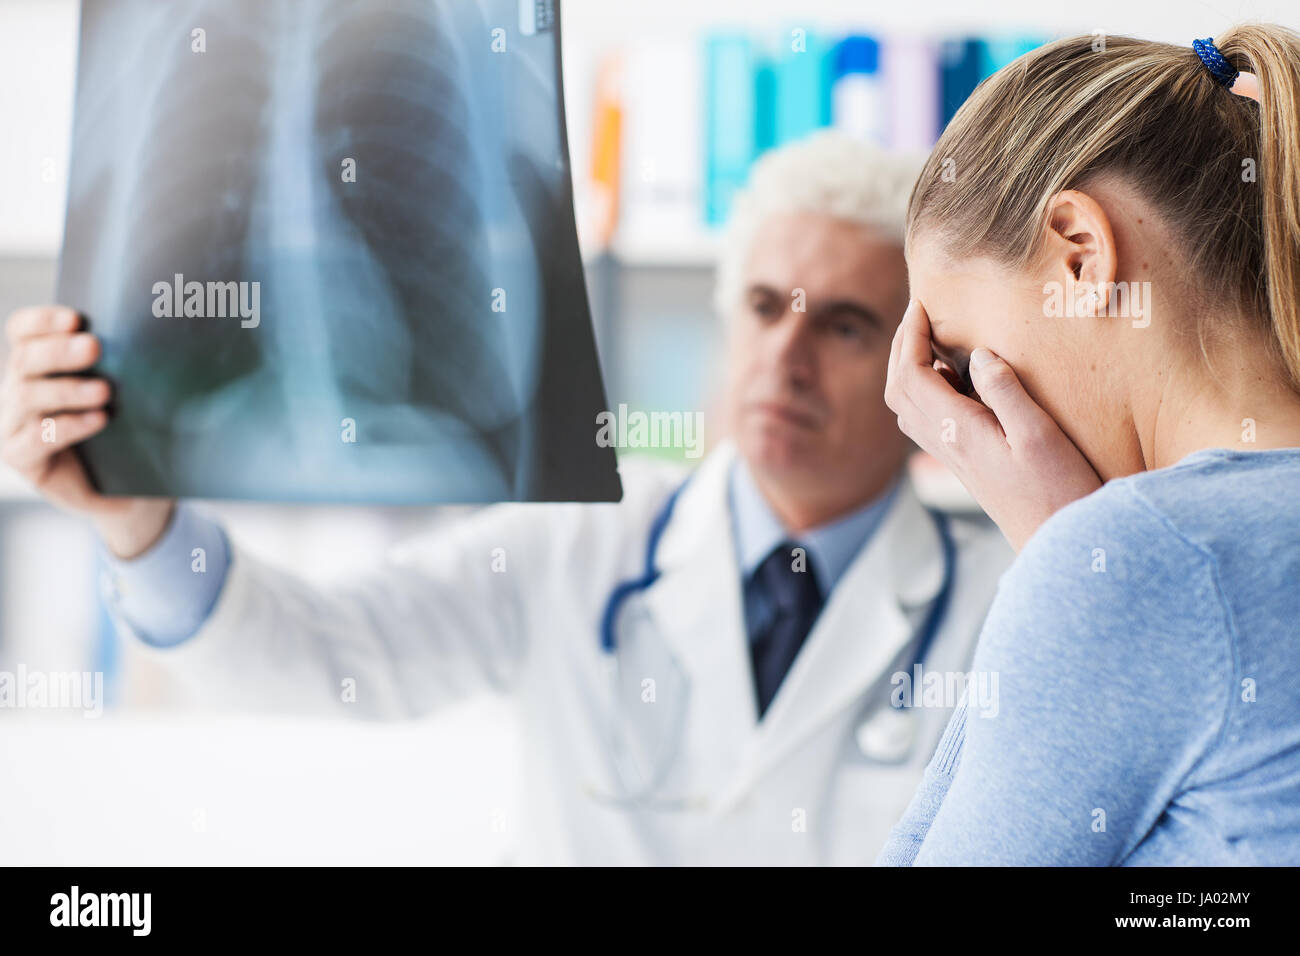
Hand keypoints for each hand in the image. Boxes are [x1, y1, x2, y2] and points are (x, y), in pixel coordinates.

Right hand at [0, 305, 174, 557]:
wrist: (121, 488)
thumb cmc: (119, 431)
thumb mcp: (118, 392)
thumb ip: (117, 364)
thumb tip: (148, 333)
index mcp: (34, 365)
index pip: (22, 330)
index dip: (43, 321)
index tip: (77, 319)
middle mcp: (15, 390)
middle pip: (25, 359)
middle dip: (60, 351)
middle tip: (95, 347)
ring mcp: (12, 425)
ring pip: (28, 396)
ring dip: (67, 389)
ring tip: (104, 390)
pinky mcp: (21, 457)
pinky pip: (38, 438)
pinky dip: (69, 426)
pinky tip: (99, 420)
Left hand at [884, 298, 1101, 550]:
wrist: (1058, 545)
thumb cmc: (1057, 492)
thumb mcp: (1038, 434)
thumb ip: (1006, 391)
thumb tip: (980, 353)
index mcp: (956, 431)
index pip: (911, 374)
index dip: (910, 336)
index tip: (921, 304)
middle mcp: (945, 444)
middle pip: (899, 388)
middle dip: (901, 346)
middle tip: (918, 313)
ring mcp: (952, 455)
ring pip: (908, 405)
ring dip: (909, 368)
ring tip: (931, 338)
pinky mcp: (965, 462)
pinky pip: (927, 420)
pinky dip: (926, 390)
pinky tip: (956, 379)